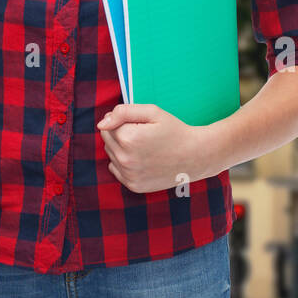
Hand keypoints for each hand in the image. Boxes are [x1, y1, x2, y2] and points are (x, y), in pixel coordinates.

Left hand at [97, 103, 221, 192]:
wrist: (195, 156)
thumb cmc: (174, 130)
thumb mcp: (152, 112)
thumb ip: (123, 112)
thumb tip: (101, 124)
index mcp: (128, 138)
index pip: (108, 125)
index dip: (123, 121)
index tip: (141, 124)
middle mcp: (126, 159)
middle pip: (106, 139)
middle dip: (119, 133)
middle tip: (143, 134)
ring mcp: (129, 175)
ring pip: (110, 154)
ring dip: (121, 148)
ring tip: (144, 146)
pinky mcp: (134, 185)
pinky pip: (116, 169)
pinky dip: (124, 163)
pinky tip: (142, 159)